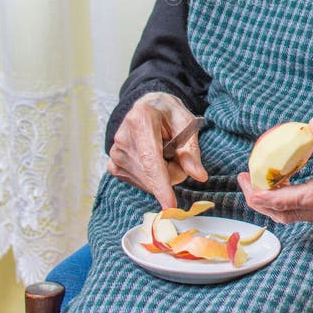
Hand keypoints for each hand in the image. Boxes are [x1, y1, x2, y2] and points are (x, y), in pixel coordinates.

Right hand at [107, 92, 207, 207]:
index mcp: (141, 119)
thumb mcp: (187, 123)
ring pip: (148, 182)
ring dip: (163, 175)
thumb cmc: (169, 113)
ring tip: (163, 152)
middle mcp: (122, 138)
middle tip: (178, 153)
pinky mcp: (113, 166)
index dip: (161, 184)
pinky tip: (153, 160)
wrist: (147, 107)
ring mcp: (115, 154)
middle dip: (173, 172)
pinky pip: (141, 184)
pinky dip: (153, 177)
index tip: (170, 205)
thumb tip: (199, 176)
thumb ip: (192, 150)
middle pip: (153, 174)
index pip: (150, 159)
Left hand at [237, 115, 312, 224]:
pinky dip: (276, 202)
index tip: (254, 188)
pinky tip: (266, 183)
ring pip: (291, 216)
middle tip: (242, 178)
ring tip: (248, 179)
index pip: (307, 197)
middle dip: (262, 200)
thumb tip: (312, 126)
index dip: (277, 197)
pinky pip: (295, 213)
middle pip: (293, 212)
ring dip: (265, 202)